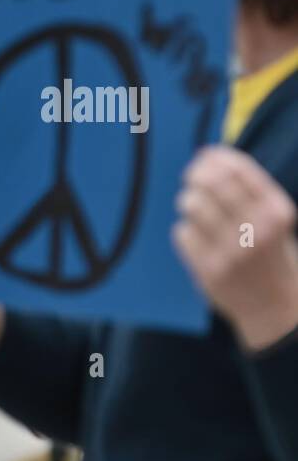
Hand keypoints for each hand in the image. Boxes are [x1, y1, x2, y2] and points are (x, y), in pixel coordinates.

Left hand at [173, 145, 297, 350]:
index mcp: (277, 210)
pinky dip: (185, 231)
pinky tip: (198, 239)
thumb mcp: (272, 218)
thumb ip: (247, 189)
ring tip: (194, 208)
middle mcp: (258, 229)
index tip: (204, 157)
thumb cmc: (269, 252)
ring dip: (187, 201)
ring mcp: (232, 251)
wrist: (274, 305)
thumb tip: (207, 154)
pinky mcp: (209, 269)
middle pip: (212, 183)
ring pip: (192, 205)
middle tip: (191, 177)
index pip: (240, 170)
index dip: (216, 157)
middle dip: (196, 174)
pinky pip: (182, 233)